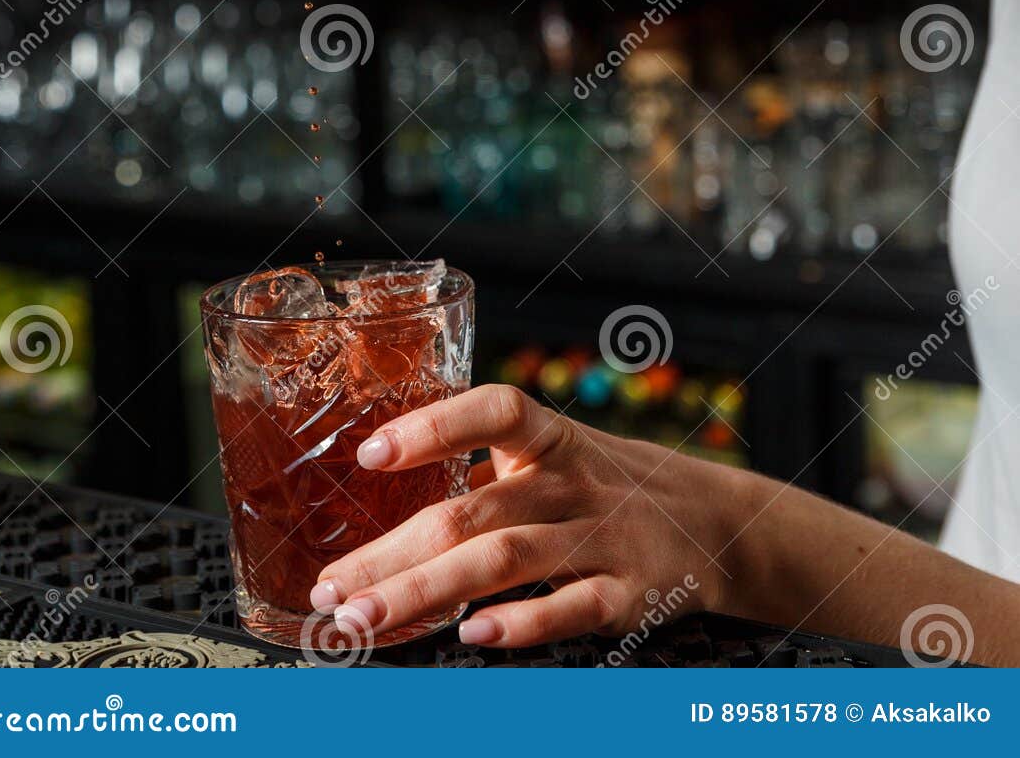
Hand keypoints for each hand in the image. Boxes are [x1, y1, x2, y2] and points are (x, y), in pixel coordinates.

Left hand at [307, 383, 740, 650]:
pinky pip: (573, 606)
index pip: (495, 410)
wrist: (718, 520)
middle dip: (392, 552)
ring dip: (428, 593)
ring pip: (506, 560)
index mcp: (550, 439)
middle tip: (330, 588)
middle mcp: (571, 482)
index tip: (371, 453)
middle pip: (473, 510)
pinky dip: (524, 623)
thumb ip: (483, 468)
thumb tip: (380, 493)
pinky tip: (473, 637)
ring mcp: (602, 537)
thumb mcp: (554, 457)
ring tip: (365, 622)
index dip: (435, 425)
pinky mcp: (630, 592)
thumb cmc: (606, 486)